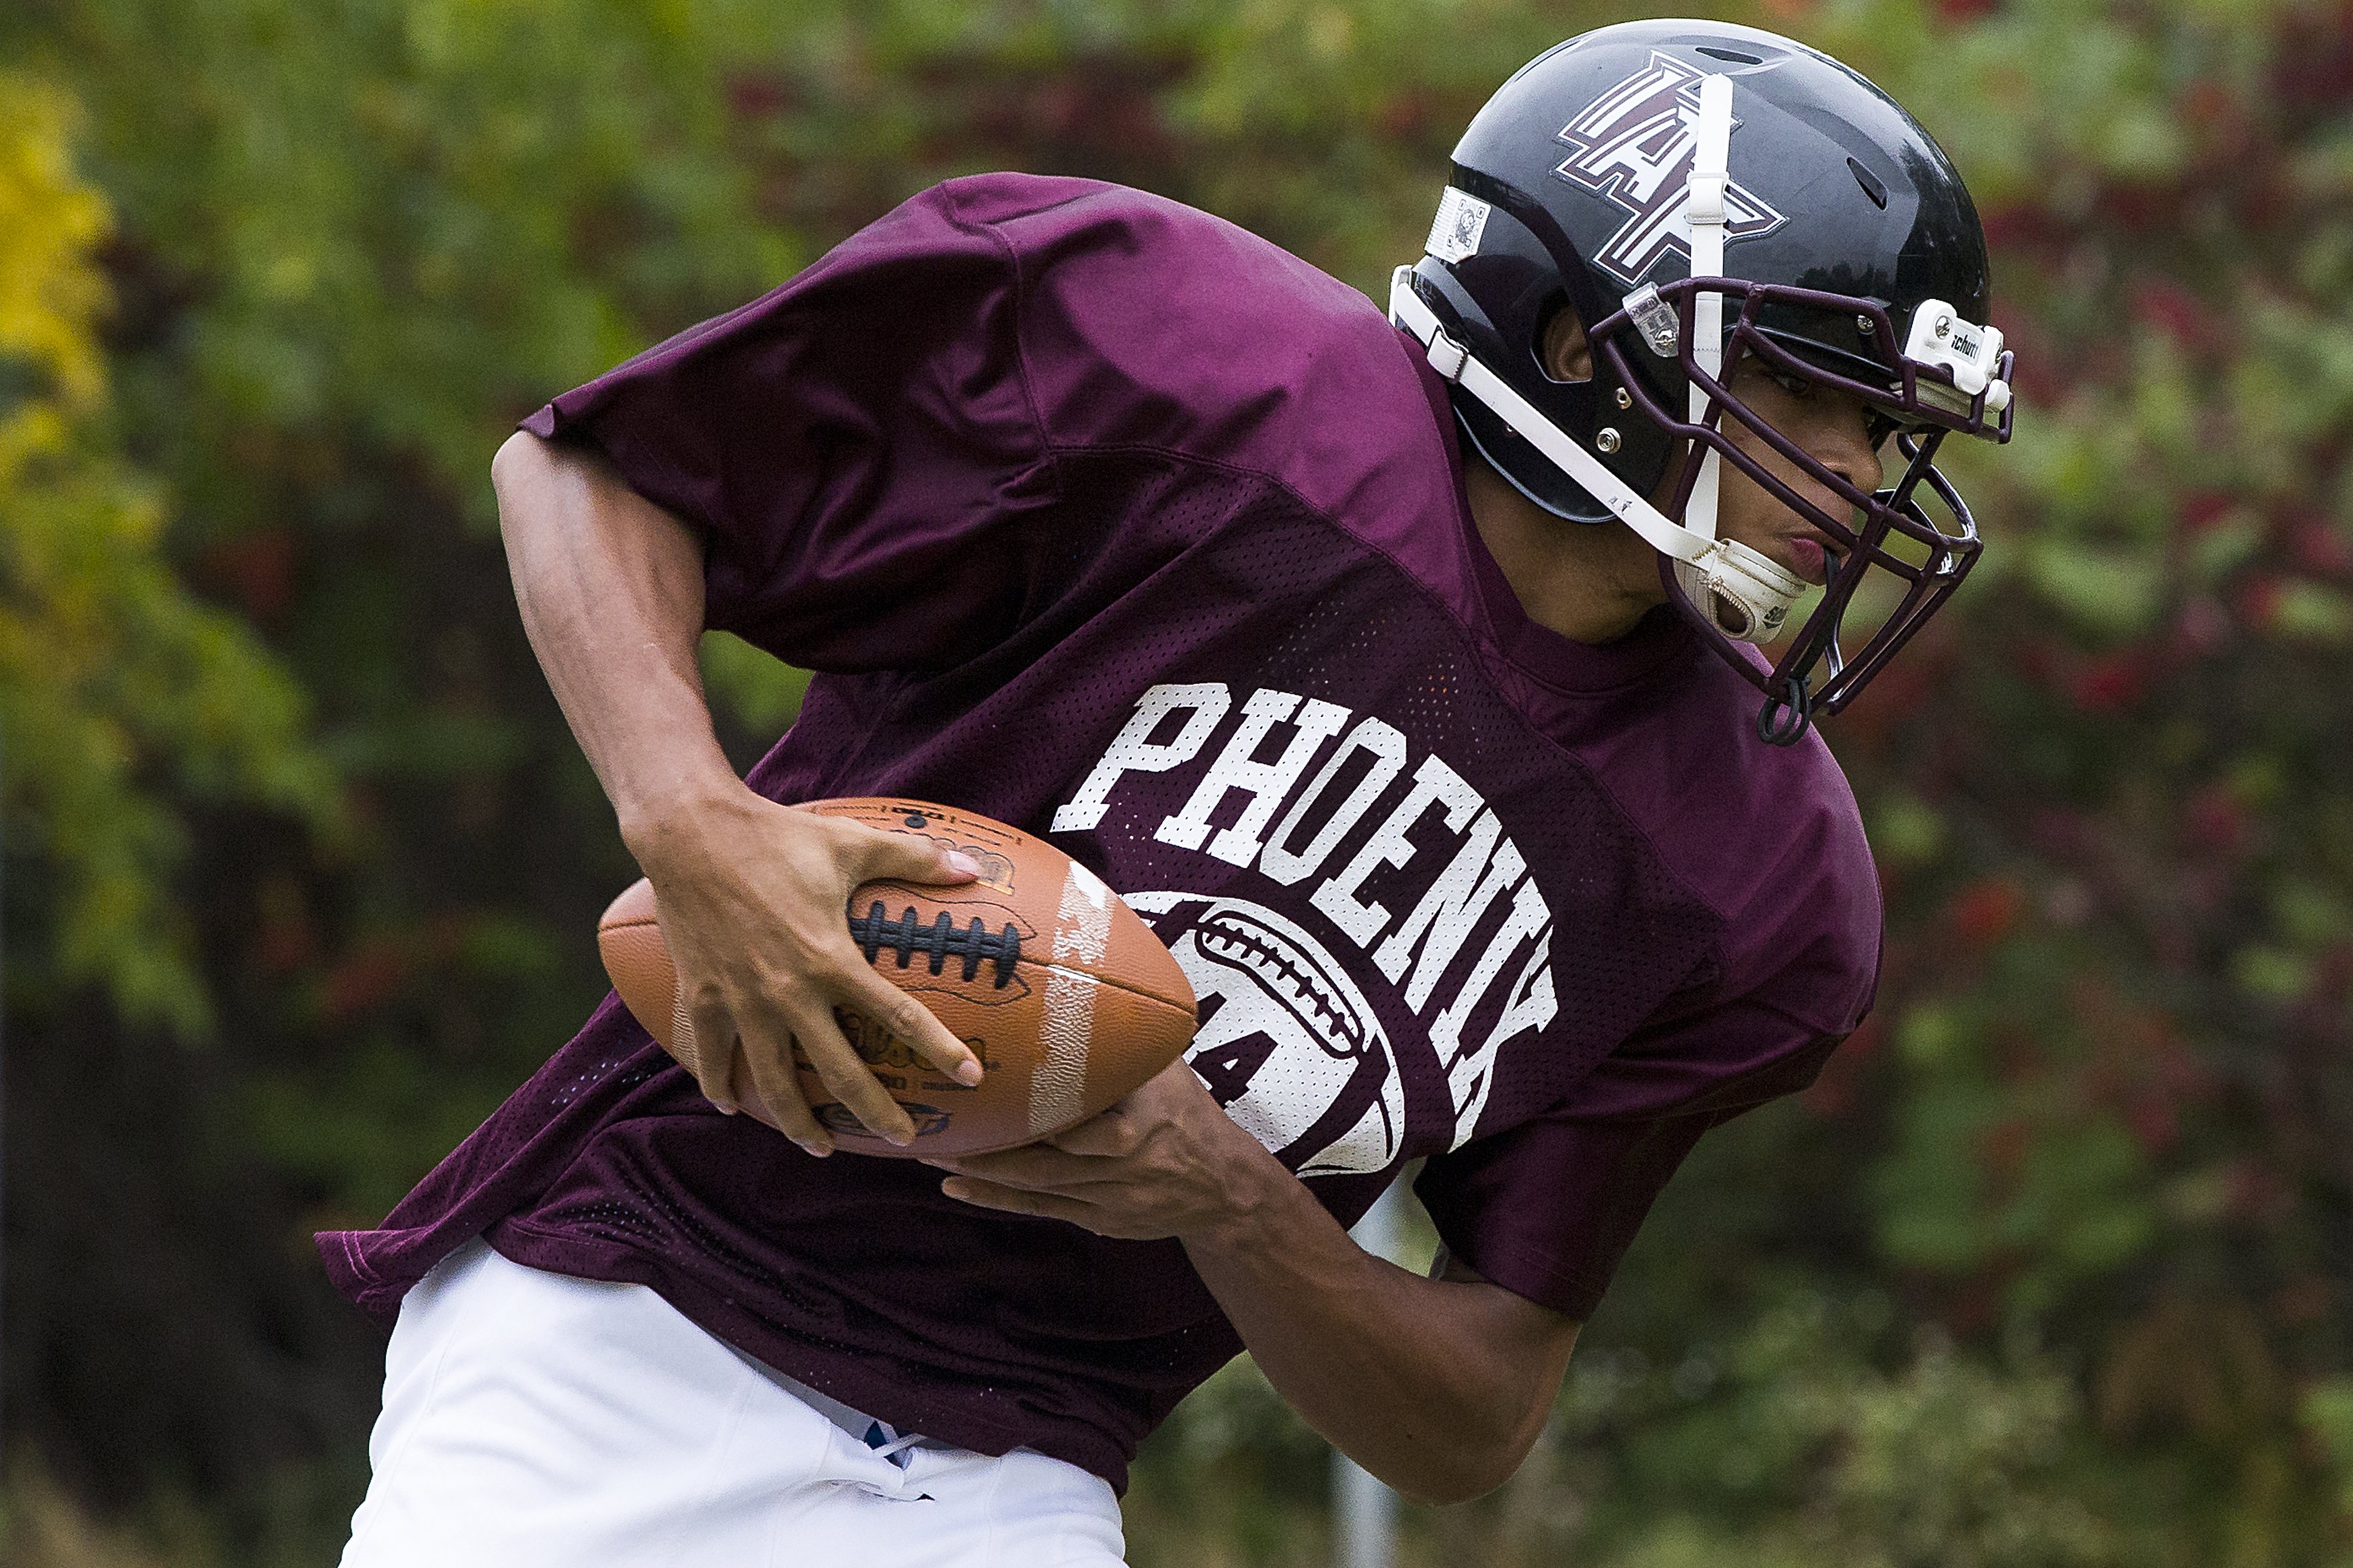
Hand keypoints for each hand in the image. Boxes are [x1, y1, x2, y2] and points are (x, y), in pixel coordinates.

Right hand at [630, 785, 983, 1154]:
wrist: (690, 832)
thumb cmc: (777, 835)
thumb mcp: (852, 842)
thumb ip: (915, 860)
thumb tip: (972, 868)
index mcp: (831, 958)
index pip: (898, 1016)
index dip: (939, 1049)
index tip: (969, 1078)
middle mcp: (788, 992)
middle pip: (839, 1073)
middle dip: (876, 1113)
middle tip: (905, 1138)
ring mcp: (741, 1001)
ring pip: (773, 1083)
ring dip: (798, 1123)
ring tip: (821, 1147)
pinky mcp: (701, 998)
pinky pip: (712, 1057)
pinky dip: (721, 1086)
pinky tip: (731, 1105)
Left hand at [927, 1058, 1282, 1240]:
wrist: (1225, 1188)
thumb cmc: (1187, 1113)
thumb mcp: (1168, 1068)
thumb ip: (1129, 1033)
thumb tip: (1093, 963)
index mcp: (1140, 1114)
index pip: (1077, 1107)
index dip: (1028, 1098)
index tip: (979, 1073)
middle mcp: (1122, 1158)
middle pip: (1043, 1152)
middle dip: (985, 1141)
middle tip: (936, 1118)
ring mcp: (1109, 1195)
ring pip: (1033, 1184)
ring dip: (978, 1169)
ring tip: (931, 1149)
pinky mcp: (1098, 1220)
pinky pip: (1039, 1210)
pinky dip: (994, 1201)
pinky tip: (954, 1188)